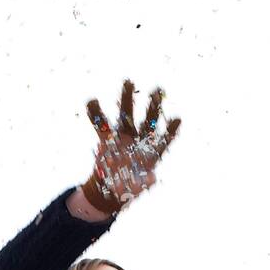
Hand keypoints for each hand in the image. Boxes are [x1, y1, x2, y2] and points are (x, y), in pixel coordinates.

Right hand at [81, 79, 180, 215]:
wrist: (110, 188)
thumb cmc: (128, 188)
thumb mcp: (137, 188)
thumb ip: (145, 183)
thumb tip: (152, 179)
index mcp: (151, 152)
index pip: (163, 140)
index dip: (170, 131)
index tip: (178, 119)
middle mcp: (139, 140)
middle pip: (147, 120)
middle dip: (153, 106)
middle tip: (158, 90)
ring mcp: (123, 136)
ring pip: (126, 114)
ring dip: (127, 98)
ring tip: (128, 81)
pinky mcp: (107, 138)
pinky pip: (101, 124)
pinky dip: (96, 114)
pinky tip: (91, 101)